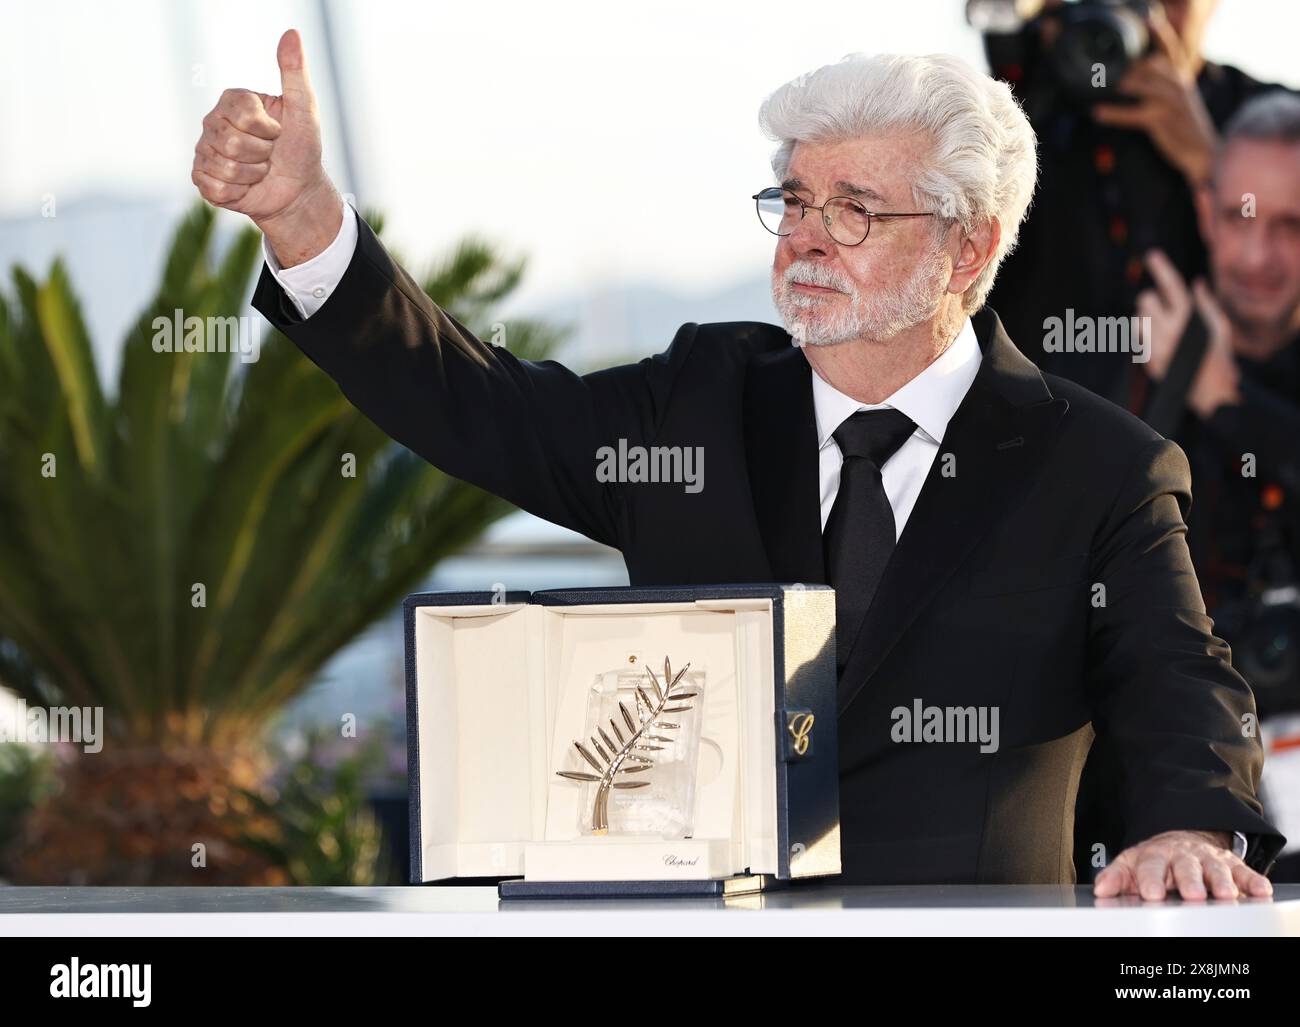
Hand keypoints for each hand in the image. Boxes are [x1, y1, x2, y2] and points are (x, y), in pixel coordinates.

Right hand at [191, 28, 341, 266]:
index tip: (278, 132)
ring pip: (223, 166)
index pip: (242, 113)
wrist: (298, 190)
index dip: (267, 129)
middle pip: (230, 141)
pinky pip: (215, 187)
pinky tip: (246, 186)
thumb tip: (291, 33)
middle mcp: (213, 122)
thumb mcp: (304, 109)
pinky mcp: (202, 179)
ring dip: (252, 174)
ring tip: (259, 170)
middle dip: (261, 154)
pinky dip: (238, 191)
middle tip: (269, 154)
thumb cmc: (301, 148)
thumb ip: (294, 72)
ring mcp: (204, 150)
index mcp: (232, 101)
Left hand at [1091, 9, 1217, 186]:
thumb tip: (1134, 77)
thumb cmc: (1185, 126)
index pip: (1171, 50)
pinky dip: (1113, 113)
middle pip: (1148, 65)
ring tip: (1102, 86)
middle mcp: (1177, 84)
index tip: (1150, 18)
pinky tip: (1098, 113)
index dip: (1161, 34)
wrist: (1203, 152)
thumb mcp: (1179, 100)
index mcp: (1181, 78)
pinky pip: (1132, 113)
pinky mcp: (1161, 119)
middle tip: (1104, 69)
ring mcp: (1170, 101)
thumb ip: (1163, 84)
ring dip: (1120, 86)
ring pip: (1140, 84)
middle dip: (1128, 67)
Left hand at [1094, 829, 1272, 900]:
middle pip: (1186, 867)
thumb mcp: (1132, 863)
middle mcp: (1183, 856)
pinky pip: (1244, 872)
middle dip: (1189, 880)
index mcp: (1155, 855)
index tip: (1151, 893)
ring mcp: (1208, 859)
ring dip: (1222, 882)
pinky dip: (1252, 881)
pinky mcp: (1231, 865)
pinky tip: (1259, 890)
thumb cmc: (1157, 859)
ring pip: (1216, 870)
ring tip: (1225, 895)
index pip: (1151, 866)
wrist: (1183, 837)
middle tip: (1192, 894)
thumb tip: (1101, 889)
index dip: (1150, 879)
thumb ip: (1117, 876)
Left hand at [1135, 249, 1239, 411]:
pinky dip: (1145, 337)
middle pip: (1146, 300)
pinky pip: (1138, 339)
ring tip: (1160, 328)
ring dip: (1146, 318)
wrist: (1209, 391)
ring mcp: (1157, 346)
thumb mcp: (1219, 328)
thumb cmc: (1218, 357)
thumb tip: (1197, 282)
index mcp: (1191, 319)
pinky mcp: (1148, 360)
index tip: (1152, 255)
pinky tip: (1159, 345)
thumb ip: (1206, 304)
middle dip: (1151, 301)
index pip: (1172, 287)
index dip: (1162, 269)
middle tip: (1160, 308)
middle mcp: (1171, 330)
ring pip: (1138, 319)